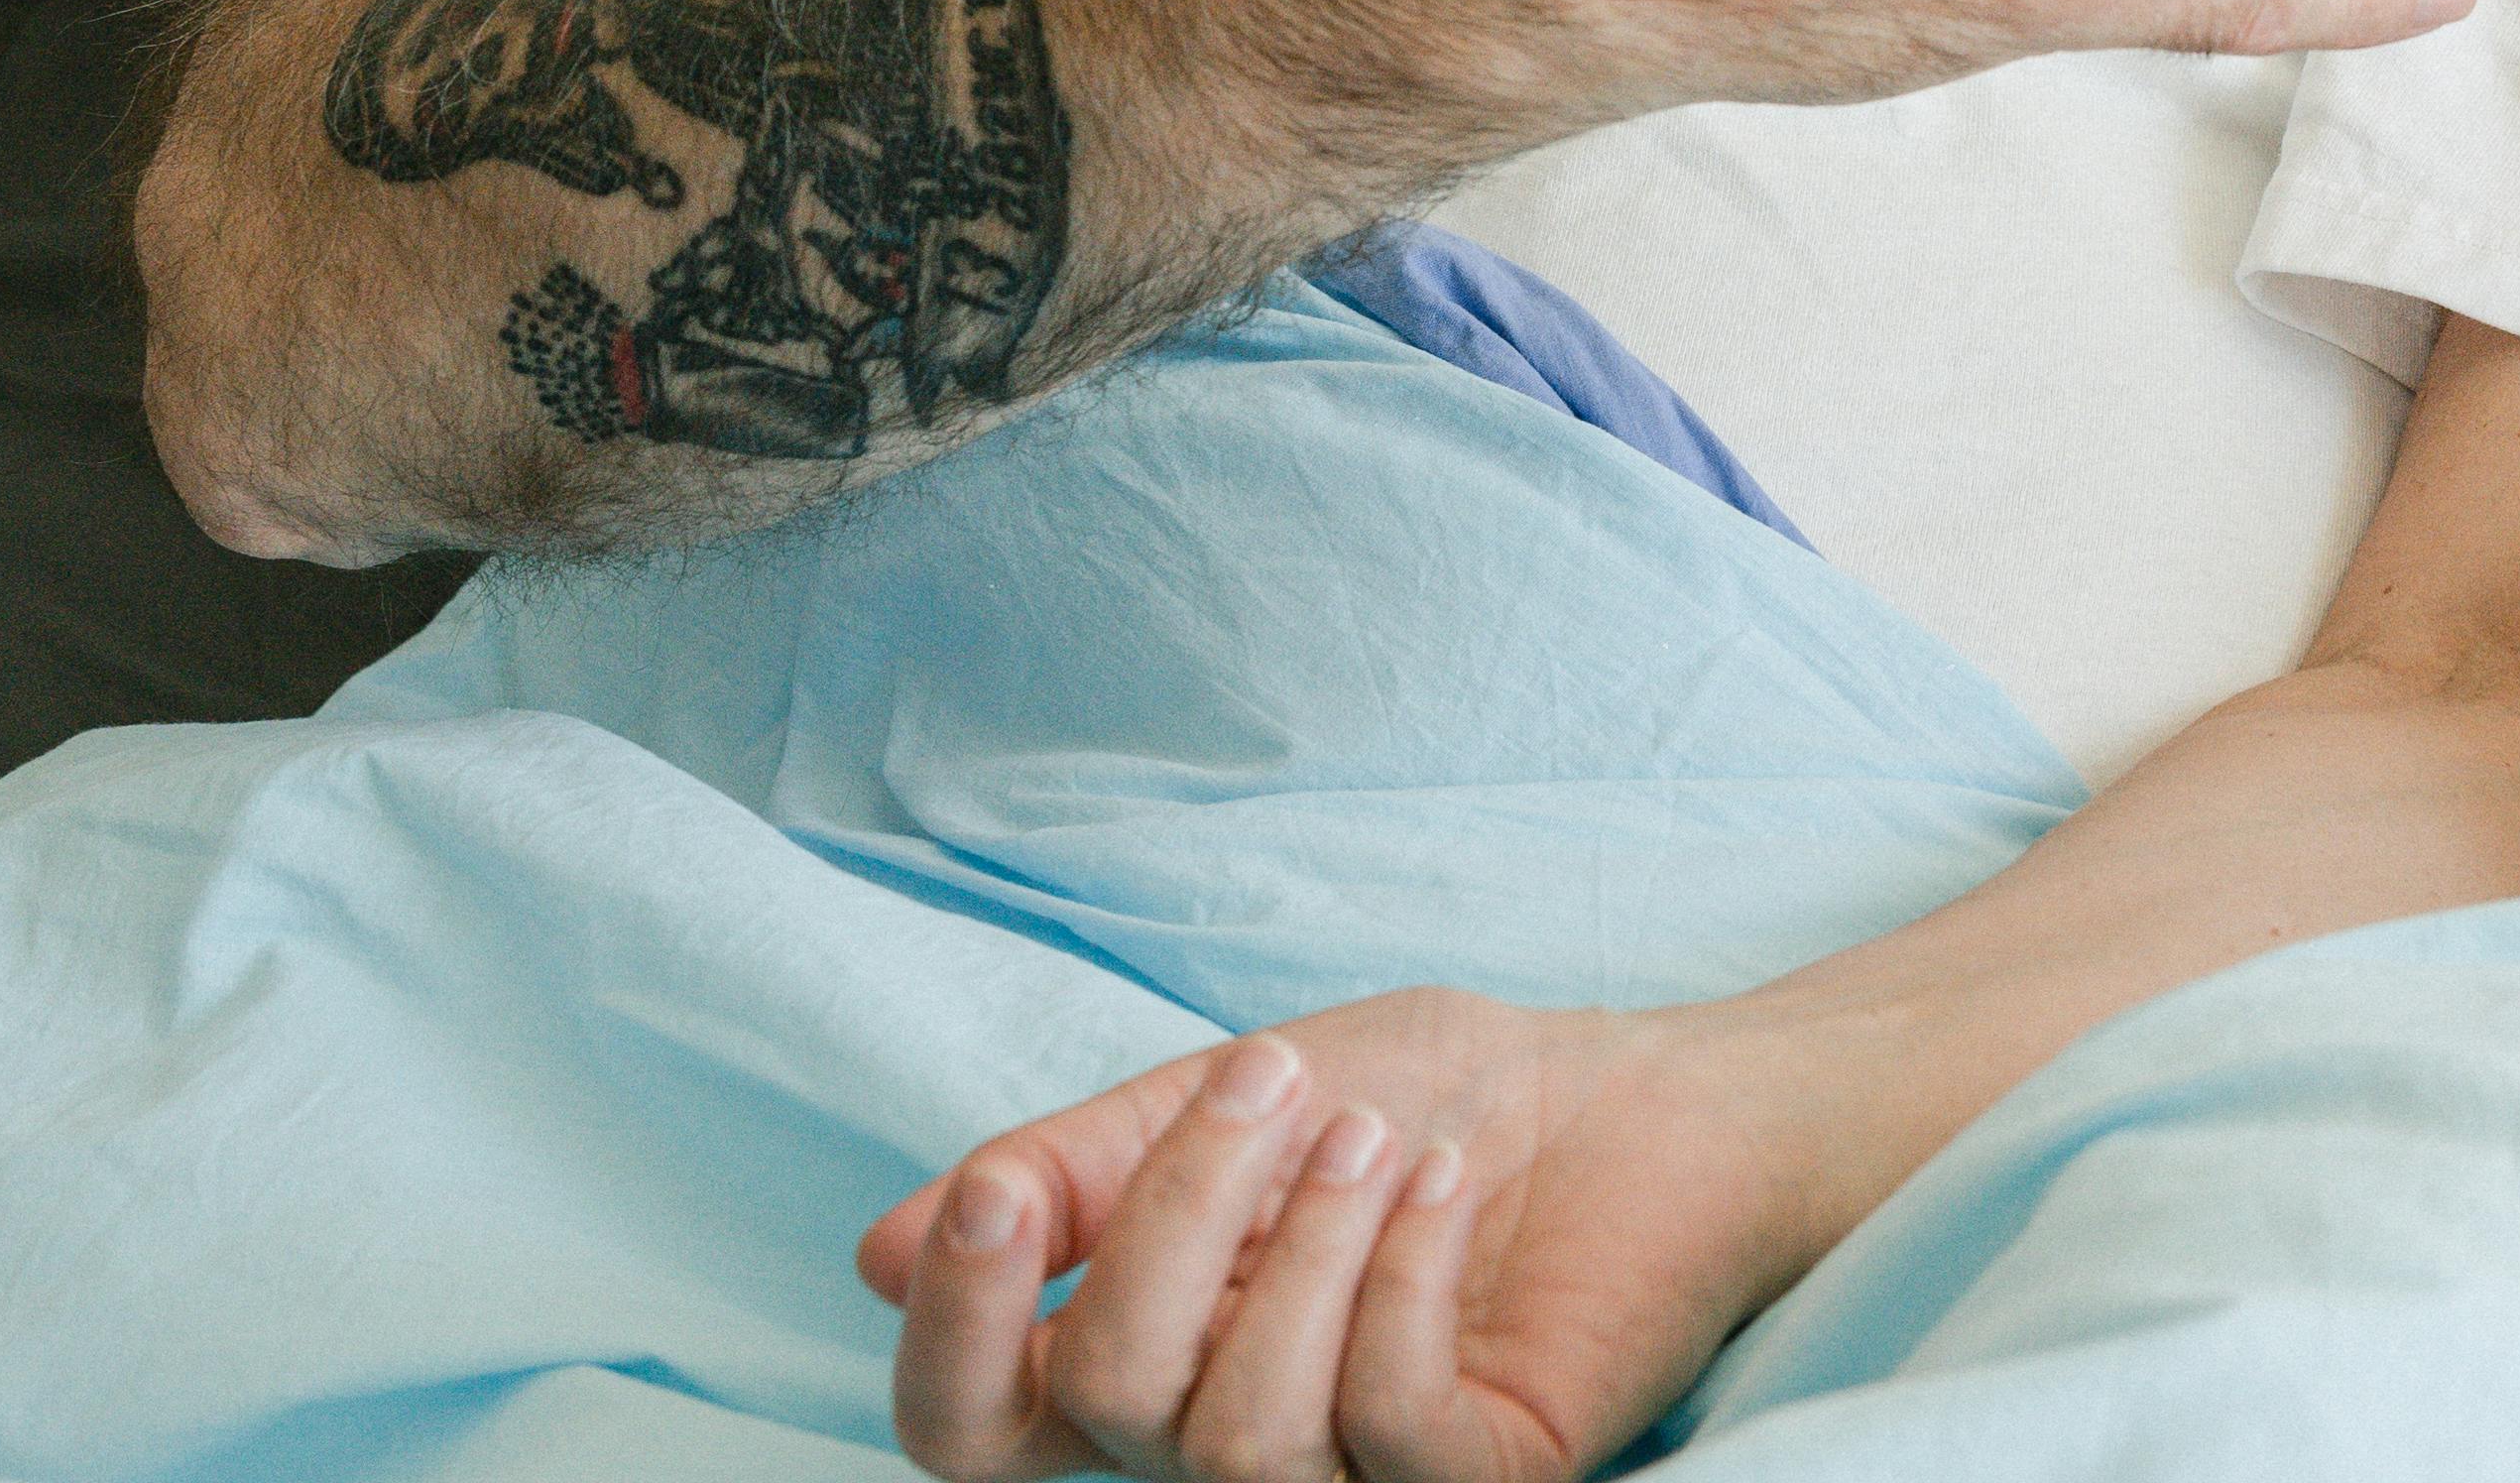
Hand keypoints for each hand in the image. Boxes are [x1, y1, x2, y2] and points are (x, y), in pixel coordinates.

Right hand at [864, 996, 1822, 1482]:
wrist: (1640, 1098)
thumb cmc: (1426, 1096)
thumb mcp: (1219, 1102)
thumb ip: (1072, 1172)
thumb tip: (880, 1254)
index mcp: (1134, 1364)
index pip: (967, 1432)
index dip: (949, 1339)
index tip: (991, 1195)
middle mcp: (1213, 1448)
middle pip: (1105, 1395)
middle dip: (1177, 1211)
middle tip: (1274, 1078)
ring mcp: (1348, 1481)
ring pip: (1242, 1433)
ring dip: (1307, 1242)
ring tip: (1379, 1134)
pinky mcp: (1479, 1479)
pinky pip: (1390, 1421)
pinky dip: (1410, 1275)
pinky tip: (1452, 1184)